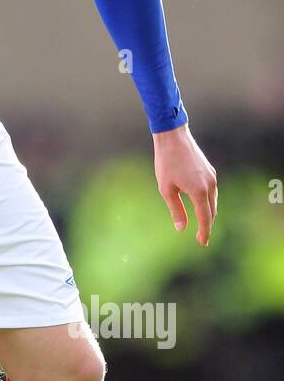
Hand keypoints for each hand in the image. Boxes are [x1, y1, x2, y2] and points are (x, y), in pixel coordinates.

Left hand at [153, 123, 217, 245]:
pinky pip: (212, 191)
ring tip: (202, 223)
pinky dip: (208, 201)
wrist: (173, 137)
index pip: (205, 218)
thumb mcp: (166, 189)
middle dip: (207, 225)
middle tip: (201, 237)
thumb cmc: (166, 163)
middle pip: (211, 211)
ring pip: (213, 201)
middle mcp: (210, 185)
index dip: (204, 232)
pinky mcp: (210, 171)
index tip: (202, 243)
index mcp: (199, 191)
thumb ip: (176, 209)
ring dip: (208, 213)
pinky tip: (201, 204)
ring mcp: (212, 177)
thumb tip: (181, 227)